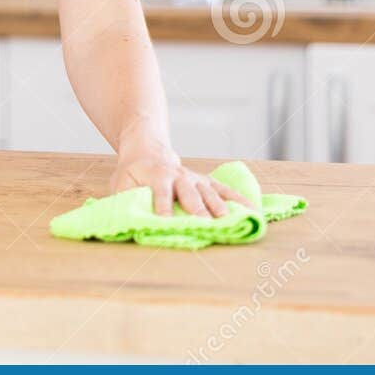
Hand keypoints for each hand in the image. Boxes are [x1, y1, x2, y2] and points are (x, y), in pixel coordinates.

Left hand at [109, 139, 252, 217]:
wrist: (148, 151)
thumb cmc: (132, 173)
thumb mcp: (120, 182)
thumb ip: (123, 199)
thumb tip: (123, 220)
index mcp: (156, 175)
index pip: (161, 192)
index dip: (163, 206)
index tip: (167, 221)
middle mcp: (179, 176)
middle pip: (190, 193)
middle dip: (197, 208)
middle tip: (205, 223)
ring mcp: (196, 179)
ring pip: (210, 193)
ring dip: (219, 207)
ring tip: (229, 221)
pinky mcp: (207, 183)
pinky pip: (226, 191)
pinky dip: (240, 201)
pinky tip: (254, 212)